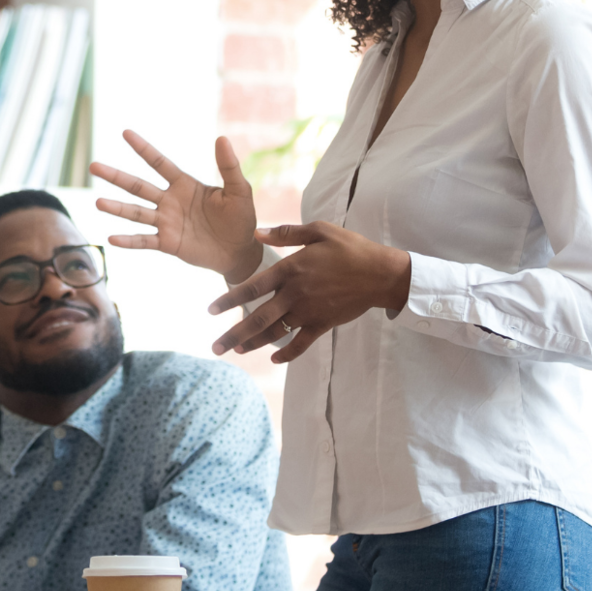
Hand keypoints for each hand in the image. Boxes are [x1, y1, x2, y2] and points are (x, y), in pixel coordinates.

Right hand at [90, 132, 261, 283]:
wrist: (241, 251)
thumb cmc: (241, 218)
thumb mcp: (239, 190)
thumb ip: (229, 167)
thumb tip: (222, 138)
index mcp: (185, 184)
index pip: (159, 163)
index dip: (143, 148)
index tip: (125, 133)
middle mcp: (170, 201)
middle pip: (138, 186)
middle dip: (116, 176)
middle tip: (93, 166)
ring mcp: (166, 222)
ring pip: (136, 213)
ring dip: (117, 208)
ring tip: (98, 202)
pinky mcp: (168, 243)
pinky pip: (145, 241)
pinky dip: (129, 241)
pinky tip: (112, 238)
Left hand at [207, 222, 411, 362]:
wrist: (381, 273)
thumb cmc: (350, 248)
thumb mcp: (319, 231)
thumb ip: (286, 233)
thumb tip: (257, 232)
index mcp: (290, 270)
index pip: (252, 288)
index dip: (229, 300)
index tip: (211, 310)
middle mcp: (295, 294)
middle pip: (257, 318)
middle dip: (233, 335)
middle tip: (215, 348)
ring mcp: (309, 312)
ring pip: (275, 333)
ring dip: (253, 344)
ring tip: (236, 351)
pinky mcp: (323, 324)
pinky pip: (301, 343)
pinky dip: (287, 353)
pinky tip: (274, 359)